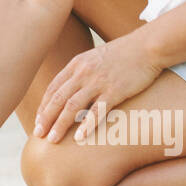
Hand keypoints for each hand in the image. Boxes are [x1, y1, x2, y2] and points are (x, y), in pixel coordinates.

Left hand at [33, 30, 162, 141]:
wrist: (147, 47)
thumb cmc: (123, 54)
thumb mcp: (95, 58)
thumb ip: (81, 72)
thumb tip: (71, 90)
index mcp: (76, 64)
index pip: (53, 88)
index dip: (44, 106)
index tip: (39, 121)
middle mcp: (83, 73)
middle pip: (58, 98)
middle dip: (46, 118)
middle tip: (38, 135)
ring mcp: (98, 82)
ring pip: (72, 106)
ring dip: (60, 124)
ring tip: (53, 139)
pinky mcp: (115, 90)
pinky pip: (97, 111)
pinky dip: (86, 125)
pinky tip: (79, 138)